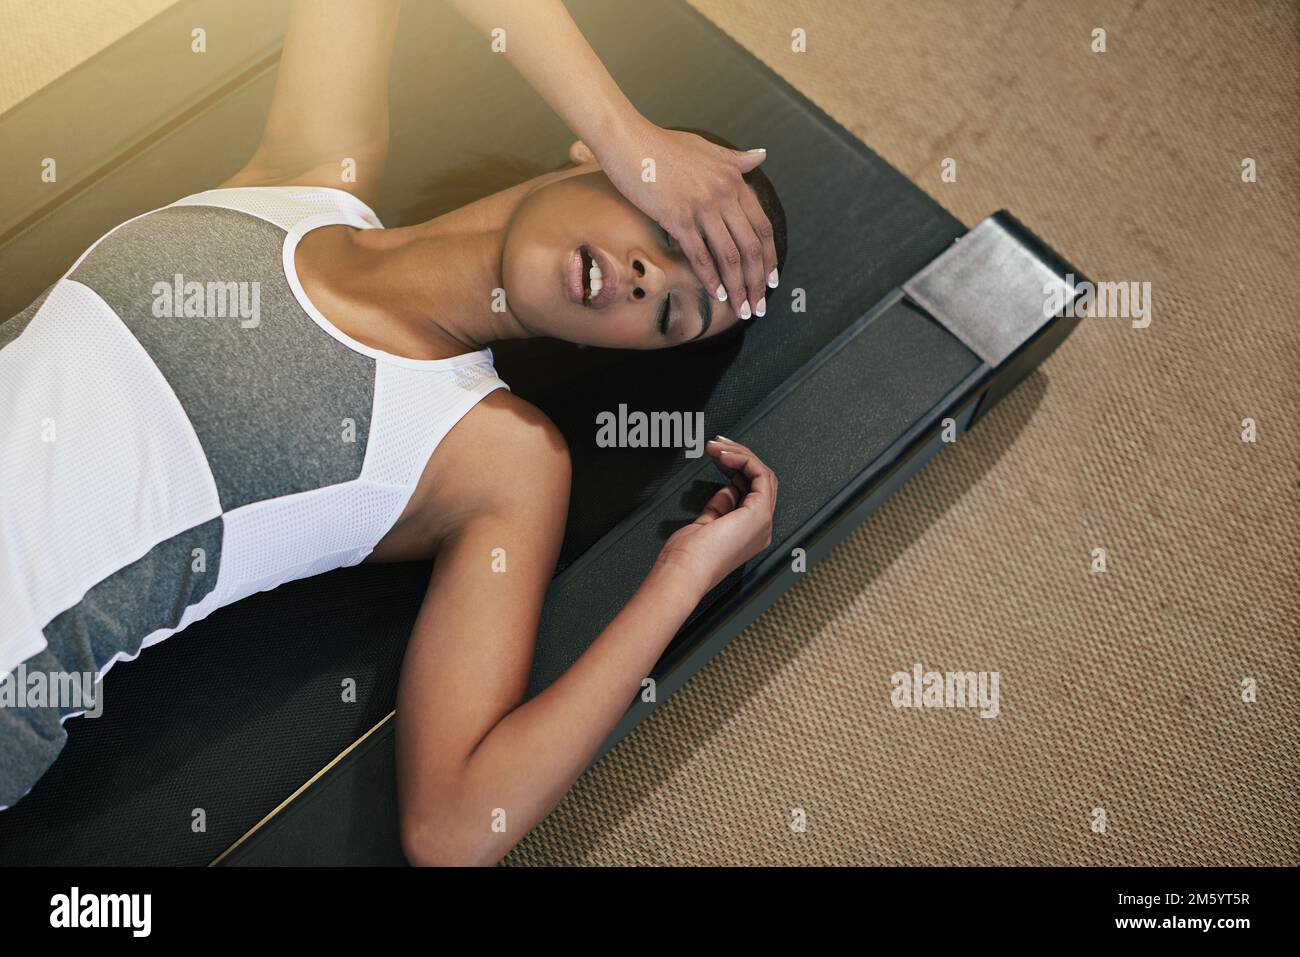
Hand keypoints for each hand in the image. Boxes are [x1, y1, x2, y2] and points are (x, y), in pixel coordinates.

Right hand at [597, 121, 778, 320]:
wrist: (630, 141)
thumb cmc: (664, 145)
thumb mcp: (708, 148)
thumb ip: (736, 159)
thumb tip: (762, 156)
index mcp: (734, 180)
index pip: (762, 226)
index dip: (769, 257)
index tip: (771, 279)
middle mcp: (723, 194)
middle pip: (750, 247)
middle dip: (757, 281)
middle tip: (758, 305)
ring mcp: (702, 206)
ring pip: (729, 256)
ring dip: (738, 287)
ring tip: (741, 308)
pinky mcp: (678, 217)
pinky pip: (700, 255)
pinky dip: (711, 278)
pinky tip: (717, 294)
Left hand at [654, 437, 777, 594]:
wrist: (684, 571)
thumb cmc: (687, 557)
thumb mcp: (705, 524)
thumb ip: (719, 507)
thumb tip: (726, 490)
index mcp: (749, 533)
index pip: (751, 491)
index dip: (735, 469)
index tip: (716, 457)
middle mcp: (760, 528)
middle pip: (761, 480)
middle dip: (739, 457)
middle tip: (717, 445)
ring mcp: (763, 521)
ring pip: (764, 474)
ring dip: (740, 455)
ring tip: (717, 446)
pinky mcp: (759, 513)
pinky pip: (760, 475)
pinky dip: (744, 460)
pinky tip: (725, 456)